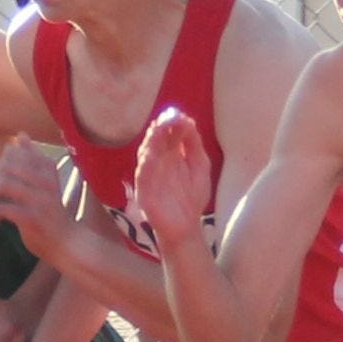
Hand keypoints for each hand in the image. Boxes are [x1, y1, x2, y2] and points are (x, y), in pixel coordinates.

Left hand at [0, 136, 73, 239]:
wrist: (68, 243)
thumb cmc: (53, 212)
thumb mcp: (46, 181)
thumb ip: (32, 158)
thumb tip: (20, 134)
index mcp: (48, 169)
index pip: (16, 152)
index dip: (0, 164)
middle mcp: (44, 181)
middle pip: (6, 165)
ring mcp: (38, 199)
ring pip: (2, 184)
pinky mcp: (31, 218)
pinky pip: (2, 208)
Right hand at [133, 106, 216, 235]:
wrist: (188, 226)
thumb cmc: (192, 196)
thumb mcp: (199, 165)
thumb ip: (194, 145)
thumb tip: (188, 121)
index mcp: (170, 155)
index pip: (167, 133)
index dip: (172, 123)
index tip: (180, 115)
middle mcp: (158, 162)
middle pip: (155, 140)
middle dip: (161, 128)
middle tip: (169, 118)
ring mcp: (149, 176)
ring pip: (146, 154)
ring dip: (151, 141)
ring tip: (159, 130)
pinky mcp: (143, 192)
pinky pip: (142, 176)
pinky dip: (145, 164)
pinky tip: (151, 154)